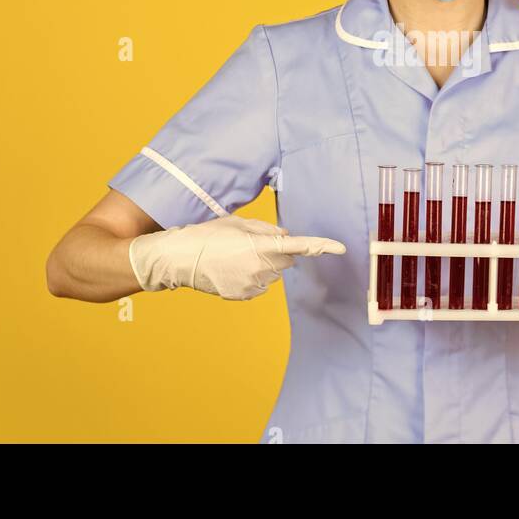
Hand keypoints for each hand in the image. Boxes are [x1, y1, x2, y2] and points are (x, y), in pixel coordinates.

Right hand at [128, 215, 345, 299]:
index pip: (298, 245)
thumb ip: (265, 230)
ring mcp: (252, 285)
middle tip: (249, 244)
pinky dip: (253, 277)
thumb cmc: (207, 235)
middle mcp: (260, 268)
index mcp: (260, 246)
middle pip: (286, 260)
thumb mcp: (236, 223)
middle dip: (277, 252)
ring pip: (273, 274)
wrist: (179, 258)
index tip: (340, 247)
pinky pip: (260, 285)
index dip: (320, 246)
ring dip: (263, 265)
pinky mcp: (244, 295)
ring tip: (234, 257)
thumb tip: (285, 236)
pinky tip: (231, 269)